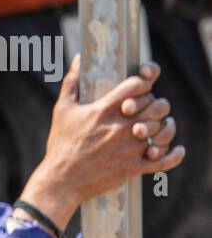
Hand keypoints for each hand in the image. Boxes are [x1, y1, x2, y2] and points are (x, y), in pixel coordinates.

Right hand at [20, 56, 185, 229]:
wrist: (61, 180)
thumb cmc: (60, 144)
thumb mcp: (62, 110)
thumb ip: (72, 82)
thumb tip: (78, 58)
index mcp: (104, 110)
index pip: (137, 85)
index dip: (143, 82)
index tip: (140, 86)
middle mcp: (121, 127)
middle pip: (156, 105)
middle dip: (155, 103)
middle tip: (149, 108)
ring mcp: (130, 148)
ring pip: (163, 130)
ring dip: (166, 126)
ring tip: (162, 126)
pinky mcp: (133, 167)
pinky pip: (164, 160)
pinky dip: (174, 155)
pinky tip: (176, 149)